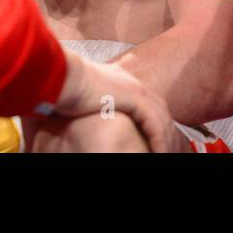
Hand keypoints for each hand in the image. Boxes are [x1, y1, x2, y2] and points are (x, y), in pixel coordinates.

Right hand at [51, 51, 174, 152]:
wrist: (64, 75)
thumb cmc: (65, 88)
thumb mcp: (82, 99)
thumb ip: (92, 106)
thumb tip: (86, 118)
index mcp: (123, 82)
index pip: (147, 106)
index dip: (153, 125)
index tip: (154, 141)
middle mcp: (133, 84)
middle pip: (160, 113)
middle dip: (166, 134)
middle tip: (168, 151)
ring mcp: (137, 89)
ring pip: (162, 121)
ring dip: (166, 141)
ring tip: (165, 156)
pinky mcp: (137, 97)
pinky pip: (156, 125)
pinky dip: (160, 142)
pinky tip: (160, 154)